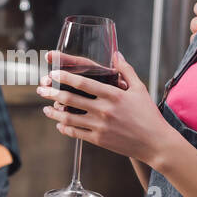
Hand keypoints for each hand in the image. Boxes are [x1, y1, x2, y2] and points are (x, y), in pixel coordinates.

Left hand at [37, 51, 173, 165]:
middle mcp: (104, 110)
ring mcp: (100, 126)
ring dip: (54, 112)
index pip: (83, 82)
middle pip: (70, 99)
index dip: (64, 77)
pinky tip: (59, 124)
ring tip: (45, 108)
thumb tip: (116, 53)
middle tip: (40, 89)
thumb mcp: (140, 89)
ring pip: (69, 117)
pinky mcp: (99, 140)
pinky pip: (76, 133)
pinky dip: (64, 128)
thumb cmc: (148, 114)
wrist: (155, 143)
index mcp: (113, 95)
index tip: (52, 73)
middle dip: (52, 93)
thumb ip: (126, 70)